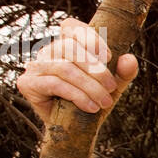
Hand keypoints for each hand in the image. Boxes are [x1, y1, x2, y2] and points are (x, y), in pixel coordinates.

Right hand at [17, 17, 138, 124]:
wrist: (75, 131)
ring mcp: (35, 67)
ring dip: (89, 86)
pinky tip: (91, 107)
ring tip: (105, 102)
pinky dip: (78, 96)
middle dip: (95, 68)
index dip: (90, 37)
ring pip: (64, 68)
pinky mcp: (28, 84)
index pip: (71, 26)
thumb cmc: (93, 101)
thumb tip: (129, 59)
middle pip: (69, 47)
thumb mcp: (113, 86)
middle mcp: (47, 52)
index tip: (109, 57)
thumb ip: (123, 72)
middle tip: (112, 87)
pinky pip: (55, 84)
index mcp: (65, 45)